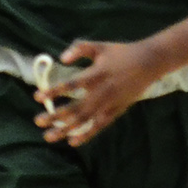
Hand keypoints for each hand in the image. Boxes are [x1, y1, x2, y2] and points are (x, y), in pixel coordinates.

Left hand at [33, 40, 161, 145]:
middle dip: (55, 116)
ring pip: (85, 120)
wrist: (150, 62)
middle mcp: (102, 91)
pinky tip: (72, 141)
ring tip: (49, 136)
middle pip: (76, 108)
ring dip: (66, 129)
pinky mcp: (117, 110)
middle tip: (38, 121)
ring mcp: (110, 103)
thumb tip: (61, 59)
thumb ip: (79, 48)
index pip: (71, 84)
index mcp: (97, 74)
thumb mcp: (99, 46)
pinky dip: (87, 134)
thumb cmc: (121, 53)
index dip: (54, 91)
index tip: (37, 96)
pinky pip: (100, 126)